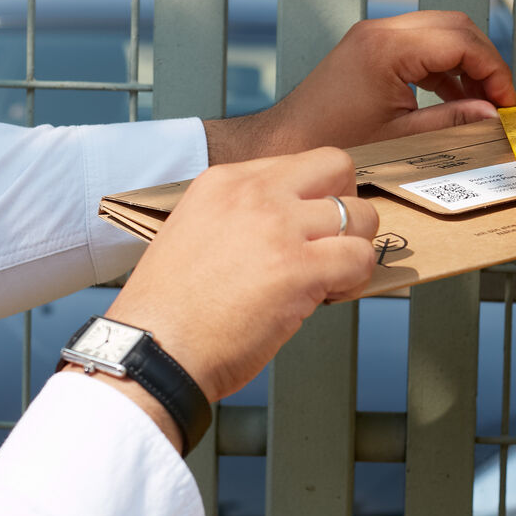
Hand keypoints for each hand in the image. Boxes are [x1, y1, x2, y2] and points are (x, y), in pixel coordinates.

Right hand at [102, 147, 381, 404]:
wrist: (154, 351)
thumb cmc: (169, 312)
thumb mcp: (194, 234)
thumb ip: (240, 220)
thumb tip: (288, 230)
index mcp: (222, 182)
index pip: (296, 165)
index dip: (311, 199)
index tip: (303, 232)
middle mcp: (253, 194)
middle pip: (336, 165)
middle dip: (346, 203)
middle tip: (331, 242)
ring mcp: (278, 227)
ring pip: (360, 213)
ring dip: (354, 247)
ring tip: (331, 276)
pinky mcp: (299, 269)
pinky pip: (361, 258)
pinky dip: (357, 280)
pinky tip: (330, 296)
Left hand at [203, 10, 515, 162]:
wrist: (286, 141)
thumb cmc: (333, 141)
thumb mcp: (401, 138)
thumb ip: (452, 122)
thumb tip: (492, 117)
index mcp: (389, 49)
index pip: (461, 41)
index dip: (493, 70)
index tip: (506, 101)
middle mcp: (382, 31)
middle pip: (455, 26)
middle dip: (485, 61)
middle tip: (500, 99)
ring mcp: (375, 34)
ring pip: (441, 31)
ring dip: (466, 62)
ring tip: (481, 101)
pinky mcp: (370, 46)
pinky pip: (421, 44)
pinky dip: (444, 65)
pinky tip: (455, 98)